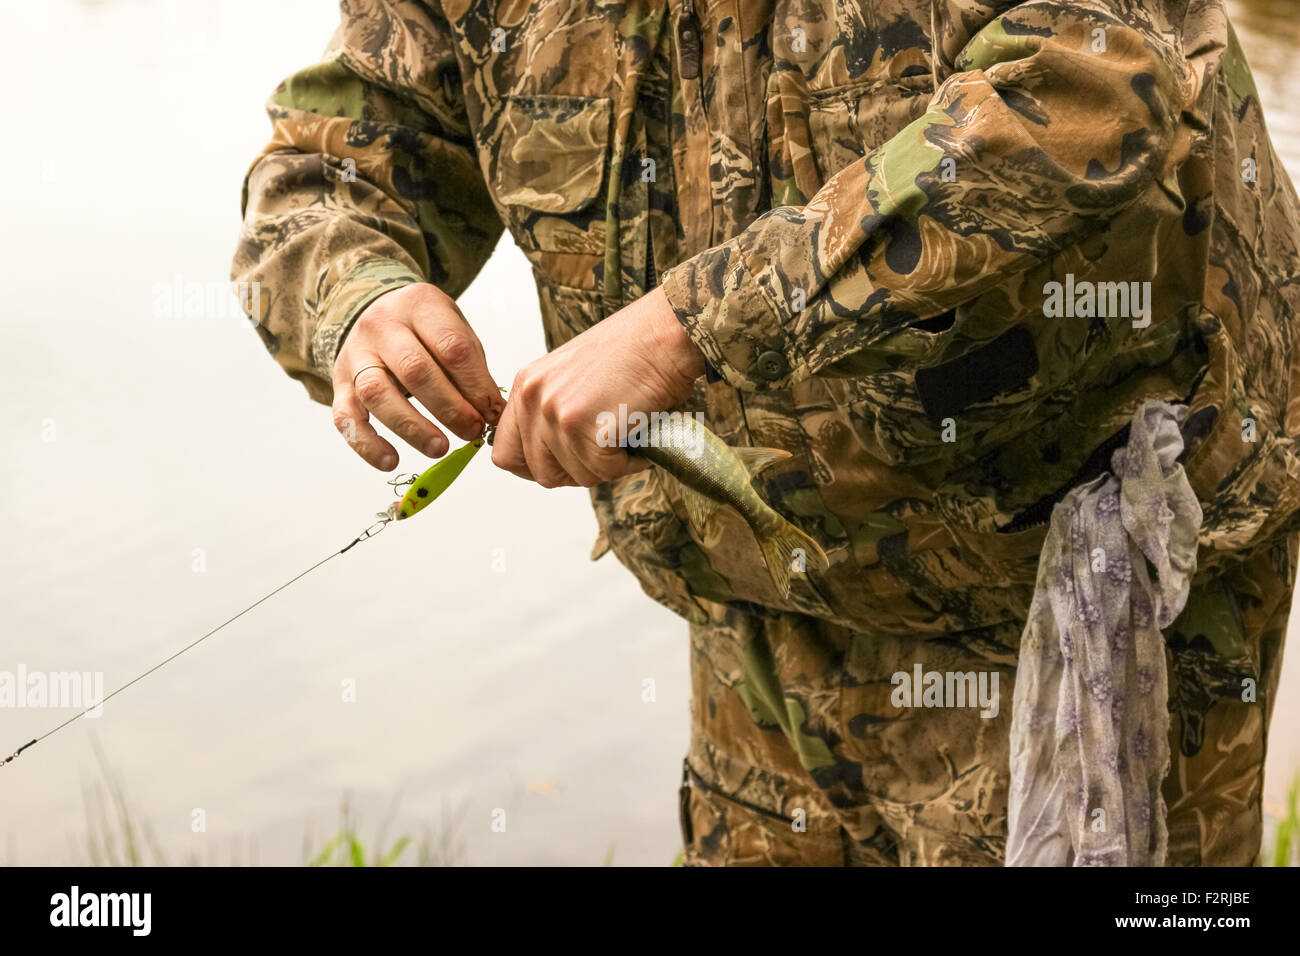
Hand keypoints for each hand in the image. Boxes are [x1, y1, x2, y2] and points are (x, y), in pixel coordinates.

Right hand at [332, 283, 504, 469]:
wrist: (376, 313)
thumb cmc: (425, 331)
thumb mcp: (454, 331)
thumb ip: (472, 369)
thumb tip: (493, 415)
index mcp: (419, 306)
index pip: (452, 347)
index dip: (476, 386)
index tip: (493, 413)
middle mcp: (381, 326)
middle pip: (414, 370)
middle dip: (449, 407)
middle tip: (471, 431)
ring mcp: (356, 354)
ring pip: (377, 392)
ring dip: (411, 426)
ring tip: (440, 448)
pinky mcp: (340, 383)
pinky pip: (345, 417)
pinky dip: (367, 444)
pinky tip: (391, 461)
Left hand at [491, 286, 704, 487]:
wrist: (664, 333)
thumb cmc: (631, 351)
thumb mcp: (569, 376)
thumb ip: (550, 412)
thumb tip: (554, 456)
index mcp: (526, 386)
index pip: (505, 453)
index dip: (534, 468)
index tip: (562, 465)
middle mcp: (535, 399)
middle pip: (540, 472)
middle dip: (576, 472)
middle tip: (604, 455)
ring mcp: (559, 415)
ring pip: (577, 475)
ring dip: (607, 466)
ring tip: (626, 435)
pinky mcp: (589, 430)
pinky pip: (605, 471)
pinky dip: (628, 462)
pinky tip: (638, 434)